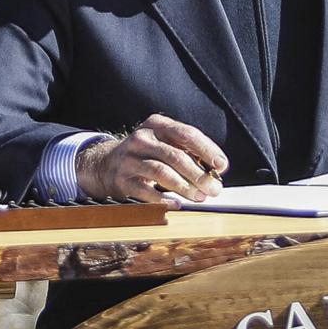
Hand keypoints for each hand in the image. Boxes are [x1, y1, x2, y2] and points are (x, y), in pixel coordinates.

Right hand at [77, 115, 228, 203]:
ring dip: (185, 187)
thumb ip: (188, 151)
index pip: (186, 134)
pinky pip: (145, 191)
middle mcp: (142, 139)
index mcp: (157, 124)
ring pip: (162, 172)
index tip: (221, 165)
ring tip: (199, 197)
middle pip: (176, 156)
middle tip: (214, 188)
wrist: (105, 164)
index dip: (207, 150)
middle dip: (199, 174)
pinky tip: (177, 204)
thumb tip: (217, 170)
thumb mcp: (164, 143)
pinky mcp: (122, 179)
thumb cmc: (146, 154)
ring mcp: (130, 159)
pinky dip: (163, 199)